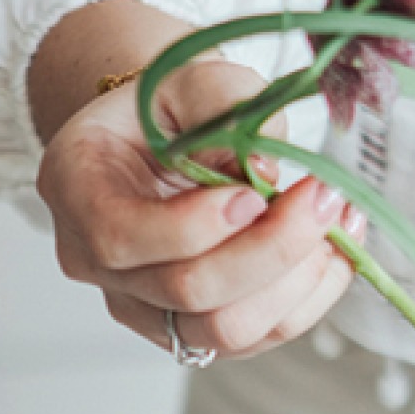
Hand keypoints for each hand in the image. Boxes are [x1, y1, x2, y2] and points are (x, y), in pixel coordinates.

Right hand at [37, 54, 362, 360]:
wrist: (165, 136)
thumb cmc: (172, 107)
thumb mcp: (191, 76)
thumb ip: (222, 105)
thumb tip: (269, 174)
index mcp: (76, 189)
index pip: (122, 238)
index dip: (195, 227)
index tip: (257, 193)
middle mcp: (96, 261)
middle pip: (185, 292)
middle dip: (270, 249)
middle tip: (323, 198)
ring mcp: (143, 305)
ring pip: (224, 331)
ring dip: (297, 282)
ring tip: (338, 223)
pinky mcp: (194, 328)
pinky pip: (258, 336)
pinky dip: (310, 296)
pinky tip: (338, 247)